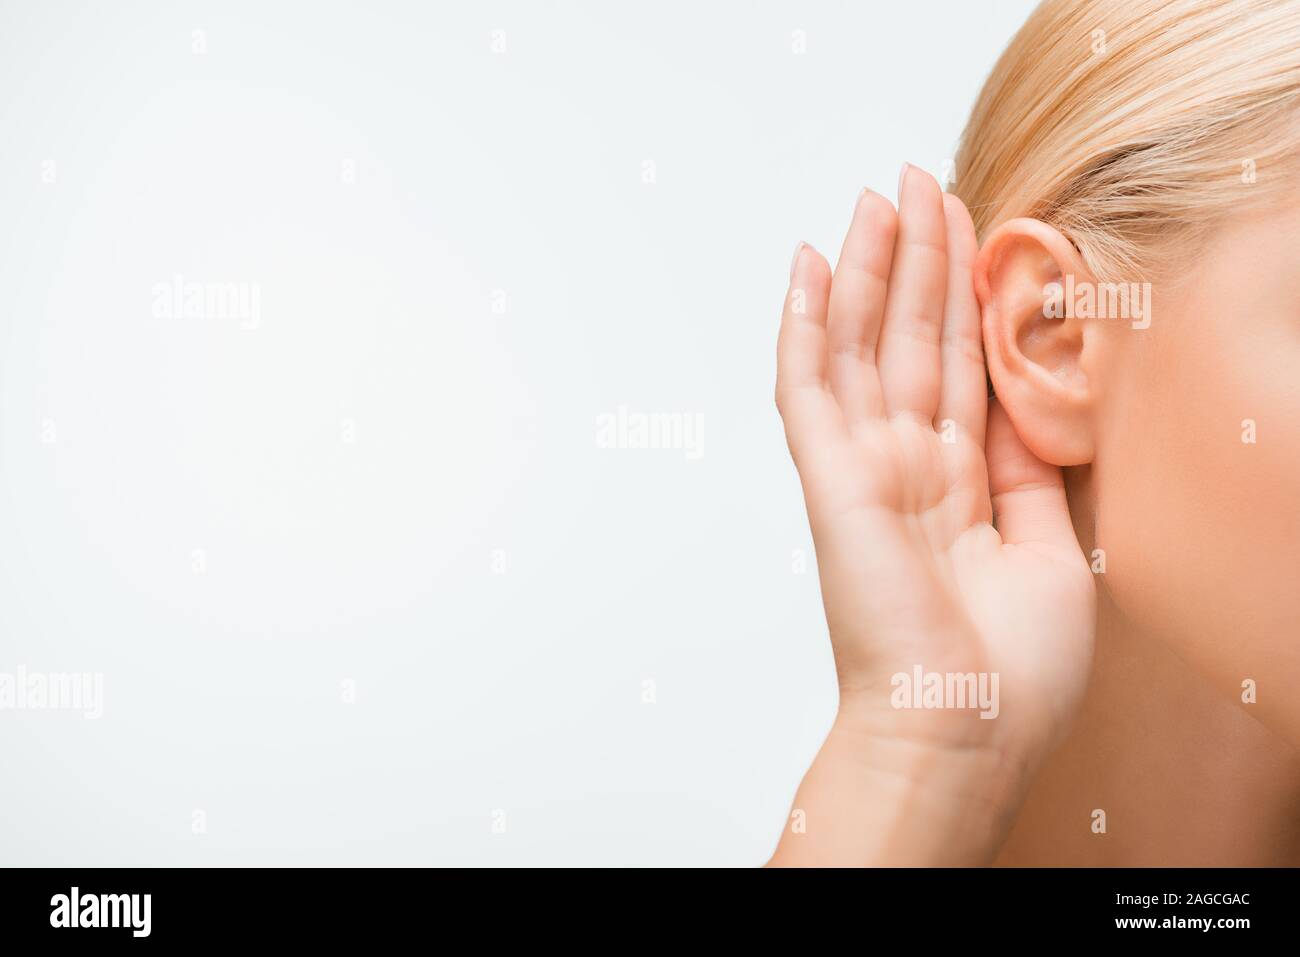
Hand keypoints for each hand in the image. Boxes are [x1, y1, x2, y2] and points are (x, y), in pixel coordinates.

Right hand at [769, 166, 1094, 865]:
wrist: (965, 728)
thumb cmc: (1011, 669)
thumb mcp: (1053, 547)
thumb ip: (1032, 465)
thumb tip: (1031, 396)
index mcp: (958, 485)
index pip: (958, 366)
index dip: (964, 296)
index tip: (971, 230)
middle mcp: (907, 465)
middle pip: (910, 338)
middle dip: (918, 258)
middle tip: (917, 181)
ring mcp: (863, 466)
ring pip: (861, 342)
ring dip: (868, 266)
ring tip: (876, 197)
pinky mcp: (830, 476)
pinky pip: (807, 385)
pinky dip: (801, 323)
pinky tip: (804, 266)